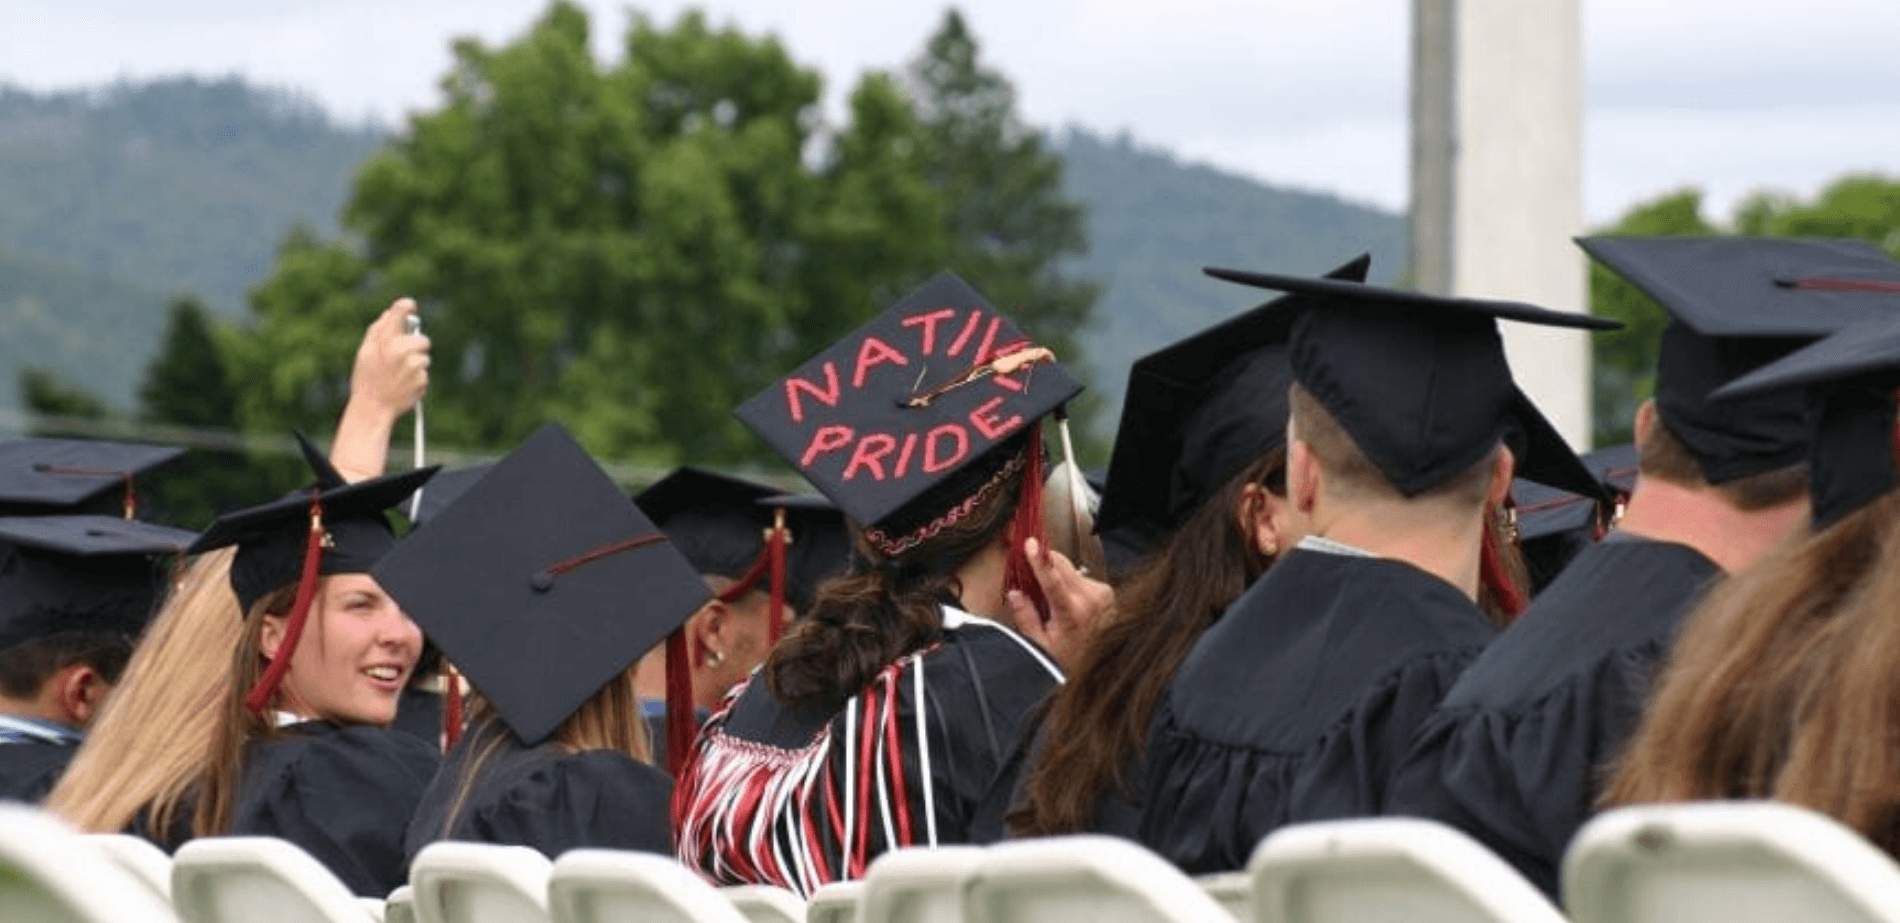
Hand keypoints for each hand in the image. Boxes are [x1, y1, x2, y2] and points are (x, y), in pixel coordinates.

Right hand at [349, 298, 429, 421]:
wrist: (372, 409)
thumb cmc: (367, 379)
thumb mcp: (365, 352)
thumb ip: (378, 330)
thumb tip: (391, 314)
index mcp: (385, 339)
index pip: (402, 310)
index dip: (407, 307)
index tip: (410, 308)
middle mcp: (401, 349)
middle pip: (422, 339)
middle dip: (416, 348)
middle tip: (403, 358)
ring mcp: (413, 365)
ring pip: (425, 358)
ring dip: (417, 365)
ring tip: (400, 375)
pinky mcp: (422, 380)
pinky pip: (425, 374)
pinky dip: (418, 379)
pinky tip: (404, 386)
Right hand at [1004, 537, 1113, 671]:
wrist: (1087, 661)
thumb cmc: (1060, 655)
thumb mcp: (1036, 644)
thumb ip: (1025, 617)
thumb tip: (1014, 593)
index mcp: (1072, 614)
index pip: (1053, 581)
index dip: (1040, 561)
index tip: (1030, 544)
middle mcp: (1090, 601)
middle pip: (1061, 565)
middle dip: (1042, 562)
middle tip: (1026, 567)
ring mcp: (1100, 595)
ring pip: (1069, 568)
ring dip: (1056, 573)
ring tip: (1049, 597)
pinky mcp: (1105, 591)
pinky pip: (1079, 574)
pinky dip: (1068, 580)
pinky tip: (1065, 597)